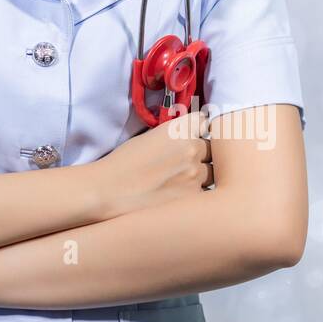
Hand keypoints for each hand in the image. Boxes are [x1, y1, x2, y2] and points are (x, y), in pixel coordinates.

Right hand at [94, 111, 212, 217]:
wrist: (108, 191)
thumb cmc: (123, 163)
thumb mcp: (150, 136)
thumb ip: (175, 134)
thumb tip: (191, 135)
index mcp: (180, 129)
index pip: (206, 122)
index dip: (201, 130)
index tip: (197, 135)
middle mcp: (192, 149)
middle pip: (213, 149)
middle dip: (204, 155)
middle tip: (185, 164)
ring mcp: (196, 175)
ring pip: (213, 173)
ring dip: (202, 176)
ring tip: (179, 182)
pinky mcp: (193, 199)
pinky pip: (204, 193)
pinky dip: (195, 195)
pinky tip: (176, 196)